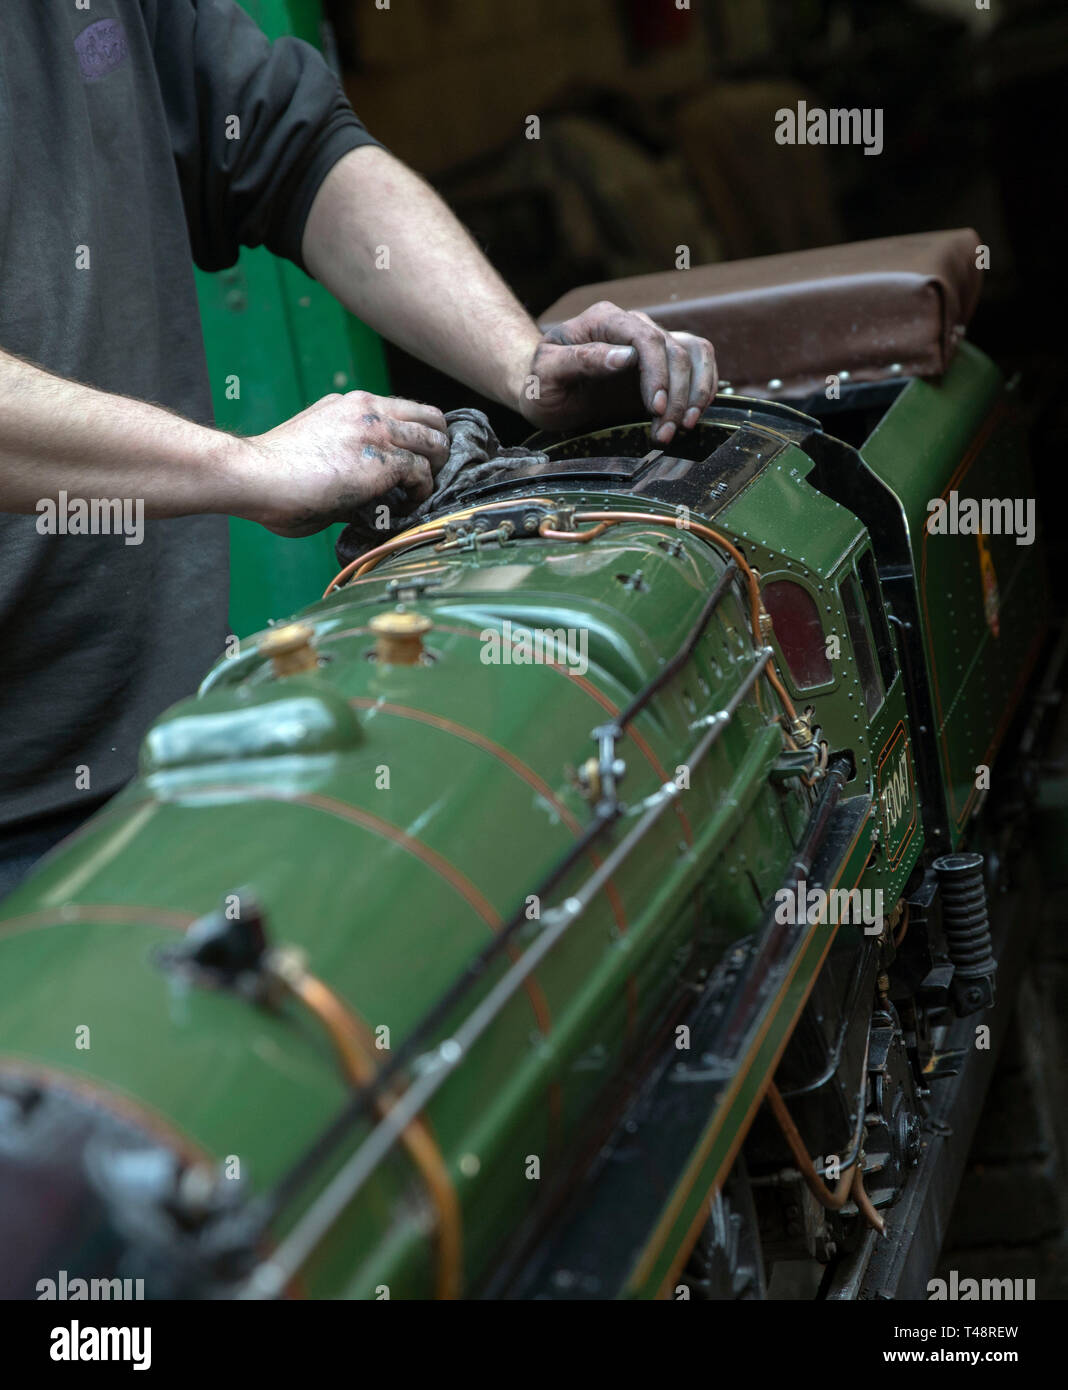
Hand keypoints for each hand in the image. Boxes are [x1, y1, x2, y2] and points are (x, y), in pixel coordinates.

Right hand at [233, 391, 449, 536]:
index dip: (416, 436)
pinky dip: (422, 491)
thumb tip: (365, 499)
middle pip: (430, 417)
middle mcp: (367, 408)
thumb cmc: (272, 475)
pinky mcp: (381, 460)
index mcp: (350, 404)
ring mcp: (376, 431)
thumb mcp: (318, 452)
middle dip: (437, 447)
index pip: (402, 410)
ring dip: (435, 469)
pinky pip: (423, 472)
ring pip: (434, 441)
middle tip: (430, 474)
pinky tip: (410, 504)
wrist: (253, 474)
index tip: (414, 461)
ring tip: (422, 492)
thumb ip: (348, 463)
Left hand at [520, 302, 717, 440]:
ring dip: (694, 394)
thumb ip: (581, 360)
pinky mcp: (663, 364)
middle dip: (674, 396)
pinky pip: (699, 364)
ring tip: (679, 428)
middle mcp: (632, 325)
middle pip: (674, 350)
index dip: (657, 373)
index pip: (645, 337)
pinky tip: (689, 417)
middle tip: (664, 434)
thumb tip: (625, 356)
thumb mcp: (547, 374)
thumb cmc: (541, 383)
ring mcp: (651, 343)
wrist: (546, 391)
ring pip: (694, 354)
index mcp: (604, 320)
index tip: (653, 408)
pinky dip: (702, 390)